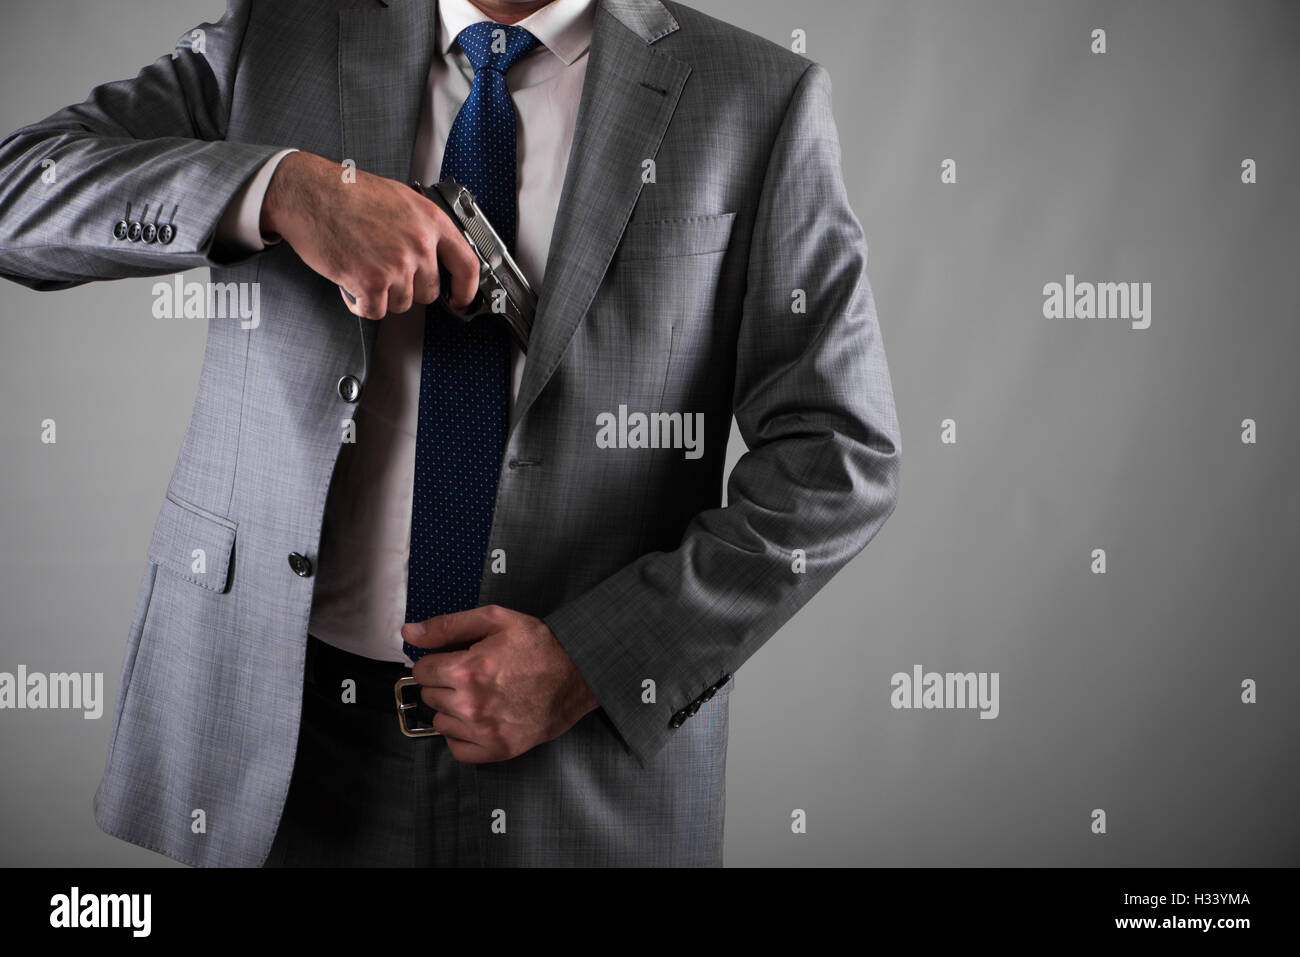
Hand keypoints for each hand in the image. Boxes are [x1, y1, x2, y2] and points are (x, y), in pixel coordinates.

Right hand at [260, 151, 478, 318]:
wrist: (308, 193)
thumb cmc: (347, 192)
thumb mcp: (400, 199)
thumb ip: (422, 227)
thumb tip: (435, 254)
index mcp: (430, 221)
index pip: (467, 265)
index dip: (467, 290)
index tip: (461, 300)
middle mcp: (418, 244)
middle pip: (429, 292)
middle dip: (408, 288)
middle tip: (385, 271)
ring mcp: (396, 265)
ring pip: (401, 303)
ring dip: (382, 294)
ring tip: (364, 267)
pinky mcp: (370, 282)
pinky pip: (374, 311)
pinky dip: (361, 303)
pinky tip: (351, 283)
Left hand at [400, 605, 599, 762]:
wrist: (580, 673)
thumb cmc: (540, 645)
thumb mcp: (495, 620)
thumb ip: (447, 626)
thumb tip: (409, 633)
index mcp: (467, 670)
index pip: (421, 671)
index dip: (437, 661)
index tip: (454, 659)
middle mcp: (471, 704)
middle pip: (429, 696)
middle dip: (445, 682)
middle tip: (472, 675)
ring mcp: (484, 731)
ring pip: (441, 722)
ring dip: (452, 709)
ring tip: (479, 695)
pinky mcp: (498, 750)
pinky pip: (457, 749)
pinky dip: (462, 735)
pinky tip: (479, 719)